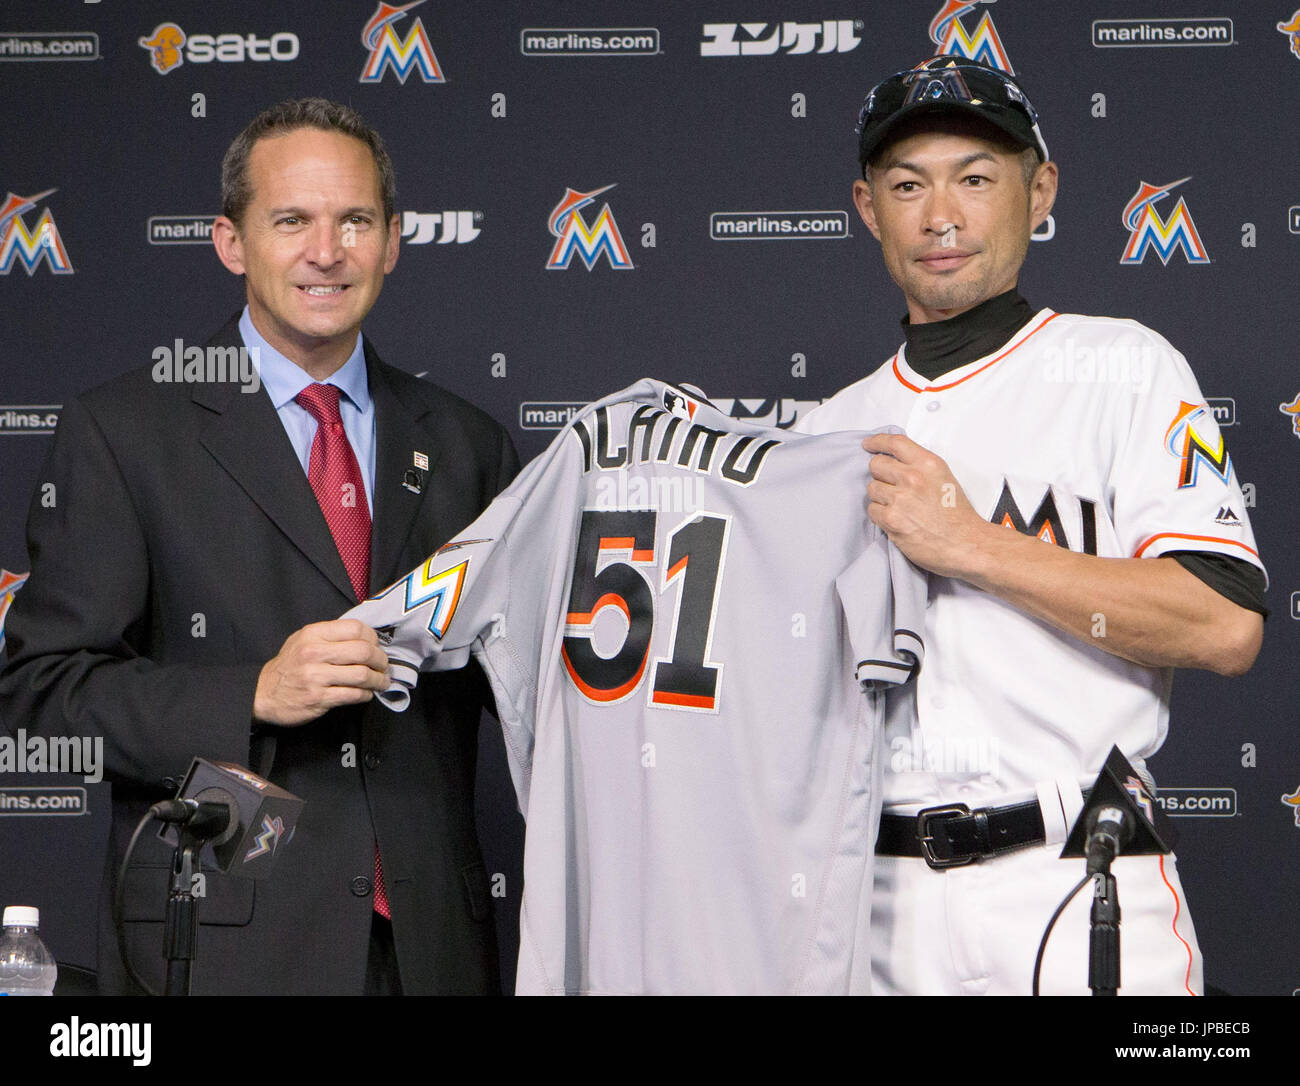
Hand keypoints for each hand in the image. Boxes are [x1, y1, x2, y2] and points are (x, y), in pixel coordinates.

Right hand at [253, 619, 389, 726]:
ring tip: (381, 682)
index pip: (356, 628)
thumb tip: (365, 638)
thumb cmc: (289, 666)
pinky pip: (353, 695)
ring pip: (362, 675)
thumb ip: (330, 636)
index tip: (377, 647)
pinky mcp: (319, 698)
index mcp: (313, 634)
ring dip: (378, 680)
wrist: (262, 693)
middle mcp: (314, 653)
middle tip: (384, 666)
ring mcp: (316, 676)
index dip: (373, 638)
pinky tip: (366, 694)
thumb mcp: (303, 640)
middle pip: (364, 652)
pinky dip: (366, 695)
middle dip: (381, 660)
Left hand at [862, 432, 991, 579]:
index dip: (877, 442)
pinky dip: (880, 515)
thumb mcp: (944, 478)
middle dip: (880, 474)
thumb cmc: (958, 516)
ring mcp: (900, 499)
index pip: (894, 443)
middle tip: (890, 485)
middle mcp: (913, 478)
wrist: (966, 544)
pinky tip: (896, 519)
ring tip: (899, 506)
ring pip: (872, 488)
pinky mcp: (891, 519)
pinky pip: (872, 510)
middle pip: (876, 465)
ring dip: (880, 496)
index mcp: (928, 464)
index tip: (868, 444)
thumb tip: (897, 462)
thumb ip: (921, 467)